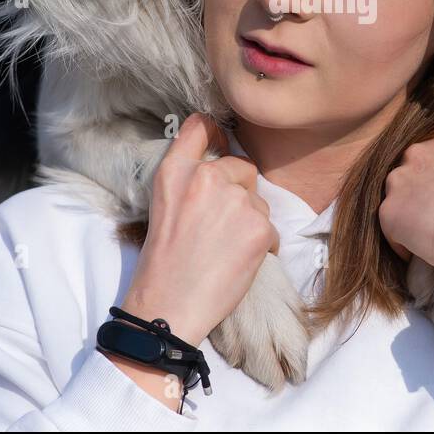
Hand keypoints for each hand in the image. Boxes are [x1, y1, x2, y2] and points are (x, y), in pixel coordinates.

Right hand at [121, 113, 278, 345]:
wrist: (169, 305)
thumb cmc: (163, 259)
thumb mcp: (162, 203)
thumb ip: (186, 172)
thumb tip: (218, 150)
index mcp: (176, 171)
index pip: (200, 127)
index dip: (214, 131)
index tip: (220, 139)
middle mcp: (206, 178)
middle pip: (242, 168)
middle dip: (238, 192)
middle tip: (218, 227)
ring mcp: (236, 201)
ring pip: (258, 201)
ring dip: (249, 221)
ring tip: (223, 249)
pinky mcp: (259, 227)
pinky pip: (271, 228)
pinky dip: (261, 246)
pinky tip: (237, 262)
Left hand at [379, 132, 433, 286]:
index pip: (427, 157)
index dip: (433, 180)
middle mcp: (417, 154)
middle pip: (406, 176)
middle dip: (416, 196)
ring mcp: (398, 181)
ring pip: (396, 201)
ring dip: (408, 217)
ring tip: (429, 236)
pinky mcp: (388, 211)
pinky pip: (390, 231)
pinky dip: (403, 243)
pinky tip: (421, 252)